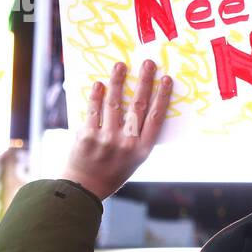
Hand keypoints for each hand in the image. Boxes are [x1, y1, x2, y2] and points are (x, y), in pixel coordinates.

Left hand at [61, 60, 172, 200]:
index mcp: (142, 149)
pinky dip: (96, 96)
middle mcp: (126, 143)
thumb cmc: (113, 171)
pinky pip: (93, 110)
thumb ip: (138, 136)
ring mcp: (106, 138)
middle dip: (144, 82)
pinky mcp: (87, 135)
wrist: (84, 188)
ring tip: (120, 65)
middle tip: (147, 63)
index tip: (166, 79)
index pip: (156, 117)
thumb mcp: (135, 159)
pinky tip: (99, 84)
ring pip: (114, 104)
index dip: (162, 96)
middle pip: (138, 106)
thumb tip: (140, 104)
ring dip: (118, 82)